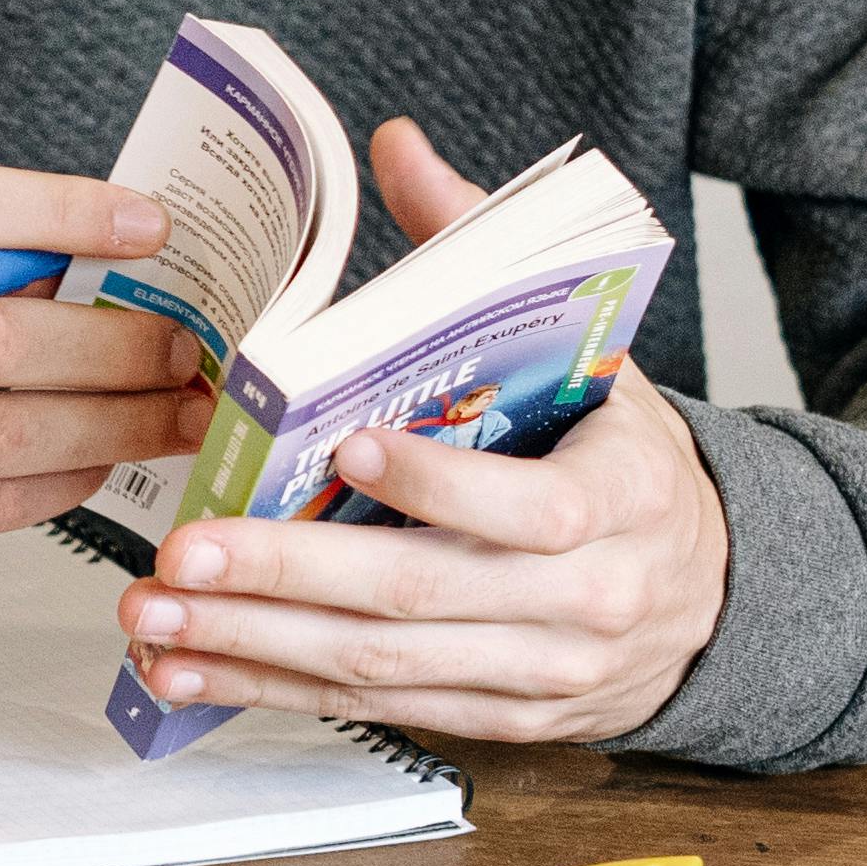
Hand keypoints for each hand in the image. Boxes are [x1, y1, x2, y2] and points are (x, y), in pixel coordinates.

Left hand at [109, 118, 732, 745]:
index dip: (438, 486)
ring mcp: (538, 671)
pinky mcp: (495, 718)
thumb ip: (485, 257)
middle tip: (184, 551)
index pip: (530, 507)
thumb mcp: (597, 358)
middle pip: (420, 593)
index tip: (348, 448)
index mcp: (622, 502)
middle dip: (289, 575)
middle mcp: (583, 601)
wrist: (713, 596)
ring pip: (381, 667)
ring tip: (153, 613)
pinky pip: (373, 709)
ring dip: (254, 643)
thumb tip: (398, 147)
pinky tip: (186, 667)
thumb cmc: (625, 462)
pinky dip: (270, 690)